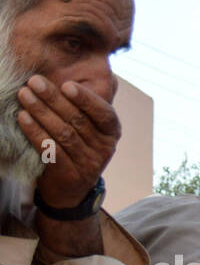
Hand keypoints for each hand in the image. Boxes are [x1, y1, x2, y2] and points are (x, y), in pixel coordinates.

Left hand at [18, 75, 119, 209]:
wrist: (70, 189)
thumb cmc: (77, 147)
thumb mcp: (91, 128)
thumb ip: (92, 104)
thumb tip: (104, 75)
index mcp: (111, 133)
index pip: (104, 114)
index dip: (86, 100)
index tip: (66, 85)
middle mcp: (104, 149)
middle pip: (78, 121)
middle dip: (54, 99)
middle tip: (34, 82)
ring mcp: (88, 164)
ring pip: (64, 134)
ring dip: (41, 112)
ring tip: (24, 95)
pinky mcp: (70, 175)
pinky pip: (52, 150)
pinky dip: (36, 133)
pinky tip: (23, 118)